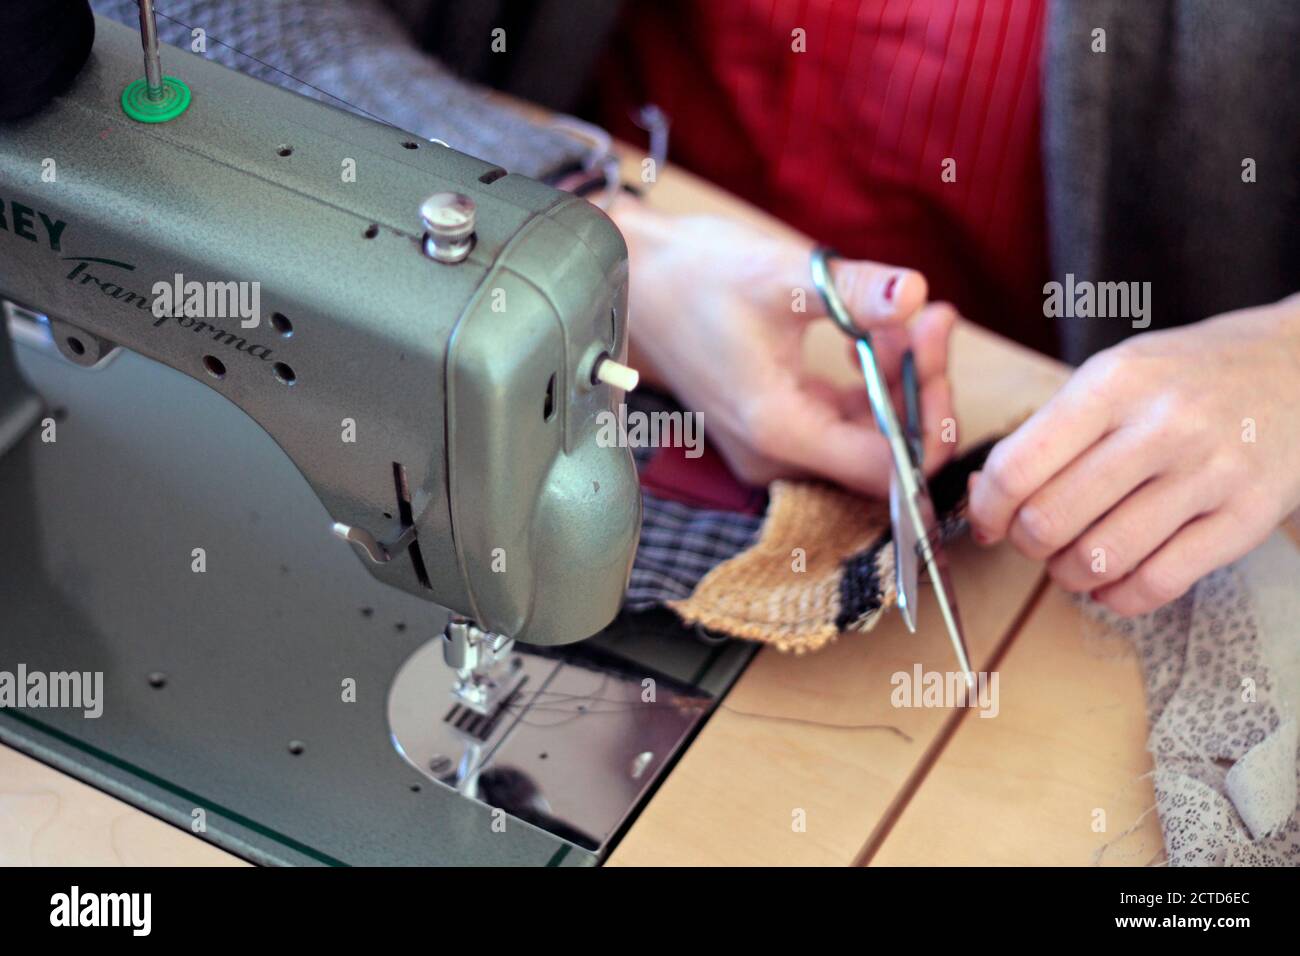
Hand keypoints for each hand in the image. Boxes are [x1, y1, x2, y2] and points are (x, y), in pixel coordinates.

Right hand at [614, 199, 957, 496]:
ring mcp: (776, 444)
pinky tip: (884, 331)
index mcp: (779, 431)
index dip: (929, 423)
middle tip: (935, 319)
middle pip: (882, 454)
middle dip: (921, 390)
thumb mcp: (780, 276)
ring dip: (901, 381)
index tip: (937, 354)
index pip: (886, 469)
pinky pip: (844, 420)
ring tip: (917, 316)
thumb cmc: (694, 278)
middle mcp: (778, 454)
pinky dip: (872, 382)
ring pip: (867, 436)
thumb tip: (915, 293)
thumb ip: (852, 290)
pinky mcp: (778, 425)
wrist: (636, 281)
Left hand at [968, 294, 1299, 614]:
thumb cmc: (1191, 375)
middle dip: (1027, 544)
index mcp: (1114, 383)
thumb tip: (985, 492)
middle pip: (1050, 520)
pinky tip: (1113, 582)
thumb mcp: (1115, 375)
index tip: (989, 523)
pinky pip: (1158, 583)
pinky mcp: (1247, 517)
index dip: (987, 509)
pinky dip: (1119, 597)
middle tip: (1036, 540)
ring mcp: (1210, 474)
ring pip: (1099, 559)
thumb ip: (1049, 431)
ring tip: (1074, 560)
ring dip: (1069, 575)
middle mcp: (1162, 426)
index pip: (1017, 467)